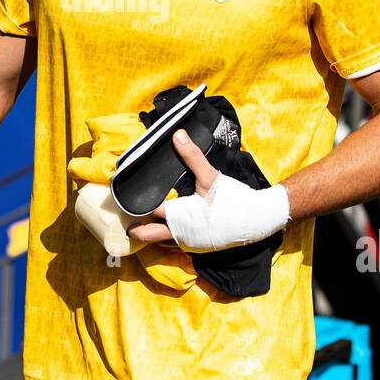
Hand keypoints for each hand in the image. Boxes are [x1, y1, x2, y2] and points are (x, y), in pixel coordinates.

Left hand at [128, 130, 289, 251]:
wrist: (257, 220)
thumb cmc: (233, 201)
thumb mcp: (210, 177)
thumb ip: (192, 157)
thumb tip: (177, 135)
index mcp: (178, 219)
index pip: (147, 213)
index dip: (134, 205)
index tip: (122, 196)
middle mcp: (179, 236)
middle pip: (146, 235)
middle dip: (135, 227)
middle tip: (125, 214)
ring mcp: (188, 243)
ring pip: (160, 240)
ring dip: (151, 230)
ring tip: (142, 216)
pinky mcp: (197, 244)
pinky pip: (174, 241)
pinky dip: (166, 232)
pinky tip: (168, 221)